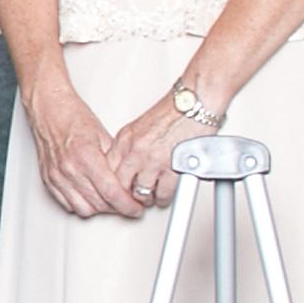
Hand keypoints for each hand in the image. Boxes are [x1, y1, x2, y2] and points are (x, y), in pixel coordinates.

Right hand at [20, 71, 142, 217]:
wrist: (49, 111)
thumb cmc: (74, 118)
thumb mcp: (104, 136)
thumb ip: (116, 161)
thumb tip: (130, 180)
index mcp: (86, 156)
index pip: (111, 192)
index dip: (127, 204)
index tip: (135, 207)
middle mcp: (69, 169)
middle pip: (98, 204)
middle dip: (117, 208)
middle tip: (128, 205)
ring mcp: (57, 176)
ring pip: (83, 209)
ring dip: (100, 209)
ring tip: (110, 203)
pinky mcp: (49, 180)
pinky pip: (67, 205)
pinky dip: (82, 205)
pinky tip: (91, 199)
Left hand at [104, 98, 196, 215]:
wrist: (195, 103)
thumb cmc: (174, 112)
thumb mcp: (141, 127)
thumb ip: (130, 146)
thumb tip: (125, 165)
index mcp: (125, 140)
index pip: (108, 170)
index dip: (112, 184)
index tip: (116, 190)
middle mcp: (135, 151)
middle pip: (120, 185)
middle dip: (125, 195)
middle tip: (131, 199)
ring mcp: (153, 161)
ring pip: (140, 192)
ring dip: (145, 198)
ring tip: (149, 197)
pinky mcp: (172, 168)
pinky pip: (163, 194)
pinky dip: (164, 198)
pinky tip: (164, 195)